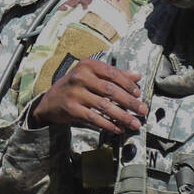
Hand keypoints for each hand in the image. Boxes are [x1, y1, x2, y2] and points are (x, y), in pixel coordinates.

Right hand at [31, 58, 145, 133]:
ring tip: (135, 123)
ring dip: (122, 116)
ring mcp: (75, 93)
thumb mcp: (92, 75)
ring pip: (104, 106)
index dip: (128, 85)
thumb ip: (114, 75)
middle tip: (143, 110)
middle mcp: (80, 77)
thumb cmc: (76, 86)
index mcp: (88, 65)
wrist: (50, 101)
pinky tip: (118, 129)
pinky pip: (94, 118)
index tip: (139, 94)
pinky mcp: (71, 109)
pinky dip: (108, 124)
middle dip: (130, 102)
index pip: (113, 73)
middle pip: (110, 90)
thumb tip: (137, 76)